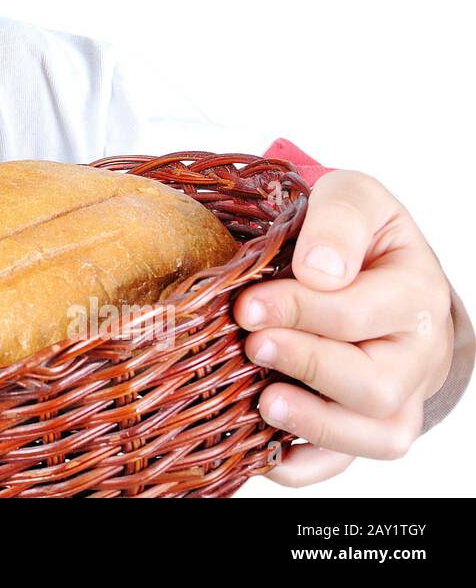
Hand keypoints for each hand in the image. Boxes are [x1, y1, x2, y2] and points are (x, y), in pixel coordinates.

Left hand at [233, 169, 454, 486]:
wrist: (371, 264)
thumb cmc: (354, 232)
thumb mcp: (352, 197)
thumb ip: (339, 219)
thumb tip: (321, 270)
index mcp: (415, 291)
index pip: (359, 313)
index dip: (300, 310)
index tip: (248, 305)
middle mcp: (417, 351)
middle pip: (375, 383)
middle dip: (307, 365)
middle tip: (252, 345)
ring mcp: (398, 394)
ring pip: (377, 433)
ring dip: (316, 423)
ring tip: (264, 402)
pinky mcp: (367, 423)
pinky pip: (350, 462)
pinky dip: (310, 467)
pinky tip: (268, 456)